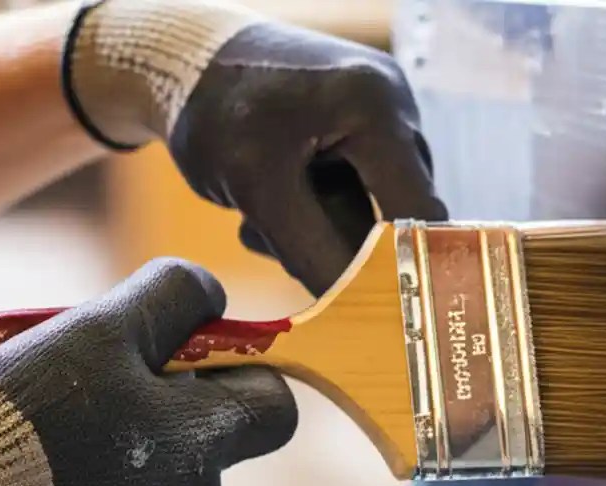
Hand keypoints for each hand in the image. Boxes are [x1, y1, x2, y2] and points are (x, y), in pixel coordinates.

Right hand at [0, 259, 296, 485]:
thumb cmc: (36, 410)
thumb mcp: (106, 326)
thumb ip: (173, 298)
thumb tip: (213, 298)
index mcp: (206, 440)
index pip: (277, 409)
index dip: (246, 375)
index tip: (193, 357)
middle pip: (204, 443)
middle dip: (166, 412)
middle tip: (99, 387)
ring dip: (121, 459)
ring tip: (52, 436)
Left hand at [64, 0, 448, 294]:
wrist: (186, 59)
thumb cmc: (214, 113)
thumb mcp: (256, 190)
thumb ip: (312, 251)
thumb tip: (358, 306)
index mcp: (377, 108)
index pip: (419, 211)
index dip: (406, 264)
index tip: (381, 304)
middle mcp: (395, 105)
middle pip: (400, 211)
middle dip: (344, 239)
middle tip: (278, 234)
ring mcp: (384, 112)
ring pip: (375, 205)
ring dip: (324, 225)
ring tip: (265, 209)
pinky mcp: (366, 123)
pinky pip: (360, 186)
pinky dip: (319, 204)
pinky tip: (279, 192)